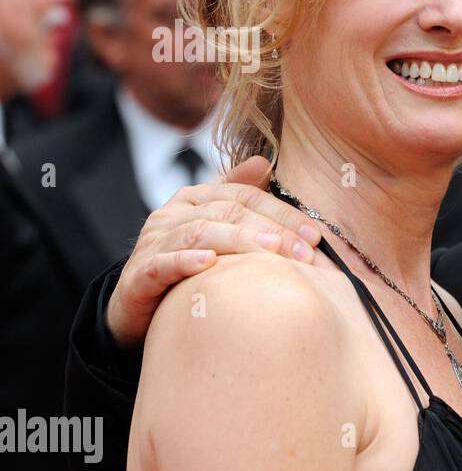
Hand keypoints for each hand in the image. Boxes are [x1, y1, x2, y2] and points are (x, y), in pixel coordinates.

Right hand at [105, 156, 320, 347]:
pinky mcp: (139, 274)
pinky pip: (163, 263)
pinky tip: (210, 263)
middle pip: (228, 212)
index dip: (282, 213)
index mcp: (195, 200)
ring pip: (200, 232)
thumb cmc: (186, 266)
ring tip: (271, 251)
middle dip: (271, 230)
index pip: (245, 196)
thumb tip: (263, 162)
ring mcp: (153, 242)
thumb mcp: (216, 231)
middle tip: (305, 251)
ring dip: (239, 241)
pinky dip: (186, 260)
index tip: (315, 235)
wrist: (137, 307)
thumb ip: (239, 197)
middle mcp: (172, 215)